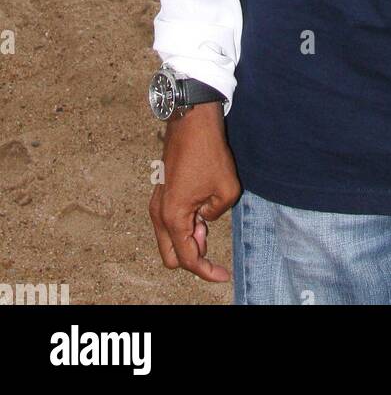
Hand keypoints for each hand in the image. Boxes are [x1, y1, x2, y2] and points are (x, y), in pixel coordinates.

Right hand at [149, 102, 240, 281]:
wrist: (192, 120)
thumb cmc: (208, 151)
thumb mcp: (227, 189)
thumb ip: (216, 214)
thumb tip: (204, 220)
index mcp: (173, 216)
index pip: (187, 258)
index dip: (206, 271)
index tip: (223, 276)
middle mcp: (159, 213)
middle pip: (171, 255)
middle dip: (193, 257)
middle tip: (213, 247)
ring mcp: (157, 203)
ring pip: (169, 238)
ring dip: (189, 239)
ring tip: (209, 220)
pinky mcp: (162, 193)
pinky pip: (170, 221)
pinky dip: (185, 225)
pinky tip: (202, 212)